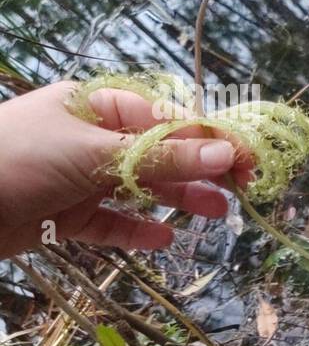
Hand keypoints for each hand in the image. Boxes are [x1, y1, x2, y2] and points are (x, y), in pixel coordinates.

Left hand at [0, 81, 251, 257]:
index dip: (210, 138)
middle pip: (159, 153)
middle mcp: (89, 137)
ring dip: (178, 200)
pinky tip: (164, 240)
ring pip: (140, 188)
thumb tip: (226, 154)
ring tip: (218, 215)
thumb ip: (161, 159)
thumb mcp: (93, 154)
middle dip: (201, 170)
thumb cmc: (13, 159)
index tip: (247, 160)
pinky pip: (111, 222)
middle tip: (244, 190)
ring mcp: (77, 176)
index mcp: (95, 105)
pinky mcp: (63, 214)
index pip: (167, 118)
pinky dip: (136, 231)